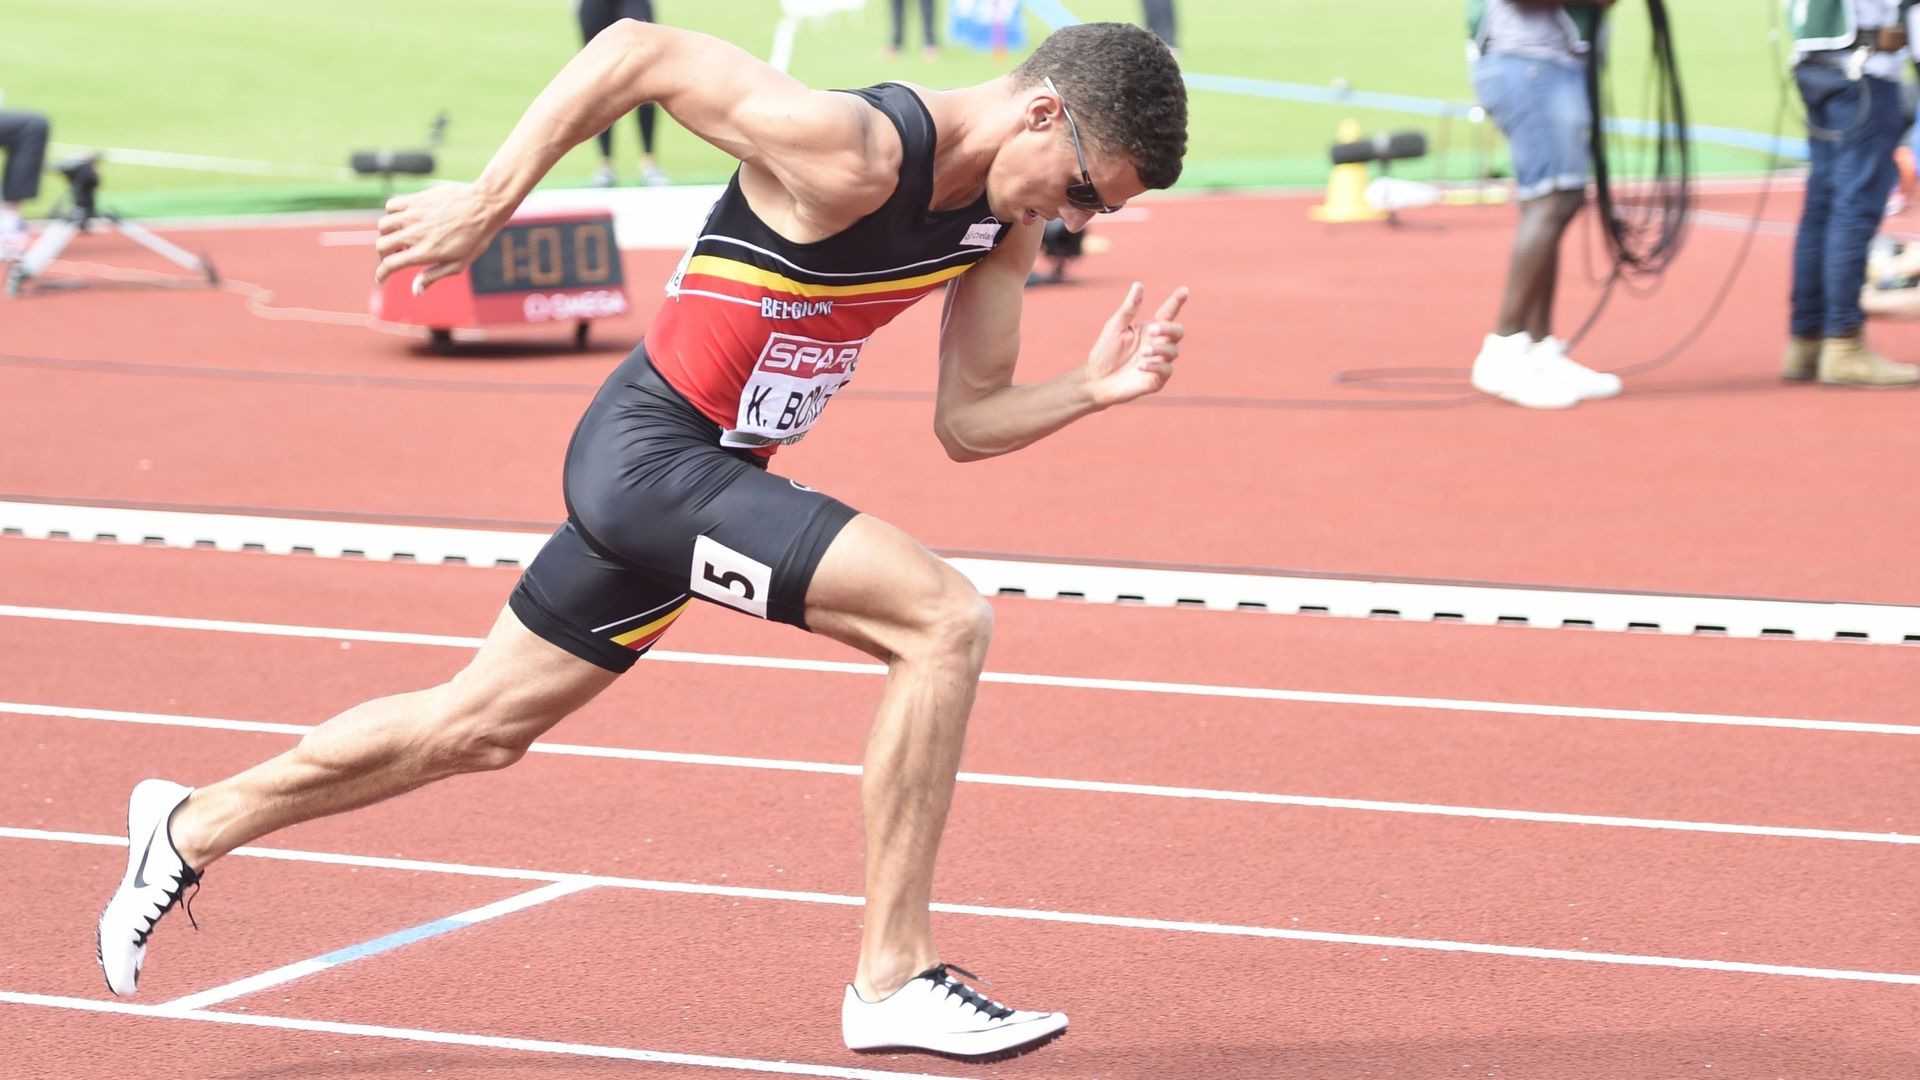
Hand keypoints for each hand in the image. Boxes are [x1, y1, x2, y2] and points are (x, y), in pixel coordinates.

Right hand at [372, 183, 500, 293]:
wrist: (483, 206)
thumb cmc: (474, 238)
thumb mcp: (458, 264)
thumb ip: (433, 276)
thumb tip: (415, 292)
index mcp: (424, 253)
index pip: (390, 265)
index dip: (381, 274)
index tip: (381, 278)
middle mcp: (415, 234)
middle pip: (381, 246)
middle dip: (383, 255)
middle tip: (395, 257)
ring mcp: (413, 215)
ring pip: (383, 225)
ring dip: (386, 234)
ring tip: (400, 237)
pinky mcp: (415, 200)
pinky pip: (391, 205)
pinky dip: (391, 214)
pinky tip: (403, 219)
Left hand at [1084, 282, 1187, 407]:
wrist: (1096, 380)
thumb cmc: (1105, 352)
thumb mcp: (1114, 327)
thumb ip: (1129, 308)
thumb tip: (1138, 284)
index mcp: (1150, 329)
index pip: (1168, 312)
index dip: (1176, 301)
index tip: (1184, 290)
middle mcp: (1158, 343)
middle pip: (1178, 331)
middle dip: (1168, 328)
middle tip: (1152, 329)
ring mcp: (1159, 361)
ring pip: (1174, 351)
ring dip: (1160, 349)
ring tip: (1143, 352)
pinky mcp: (1157, 379)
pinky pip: (1166, 370)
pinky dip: (1155, 366)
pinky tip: (1141, 365)